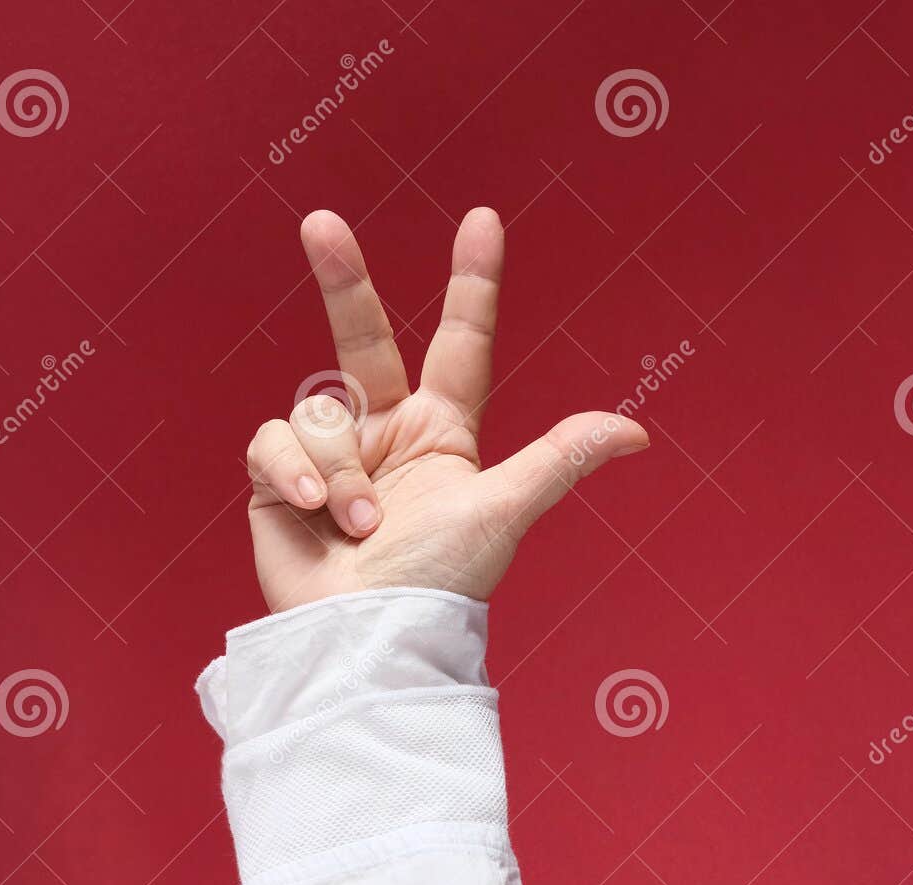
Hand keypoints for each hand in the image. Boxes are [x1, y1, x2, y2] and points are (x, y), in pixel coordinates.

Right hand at [246, 208, 649, 611]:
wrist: (364, 637)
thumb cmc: (439, 582)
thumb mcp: (503, 511)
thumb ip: (560, 458)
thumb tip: (637, 430)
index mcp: (440, 433)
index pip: (460, 343)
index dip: (473, 283)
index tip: (483, 220)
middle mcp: (382, 432)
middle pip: (362, 335)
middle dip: (342, 277)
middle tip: (320, 221)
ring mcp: (328, 455)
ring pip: (320, 409)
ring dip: (341, 466)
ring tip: (357, 523)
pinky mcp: (278, 481)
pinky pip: (276, 441)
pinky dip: (296, 473)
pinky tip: (315, 512)